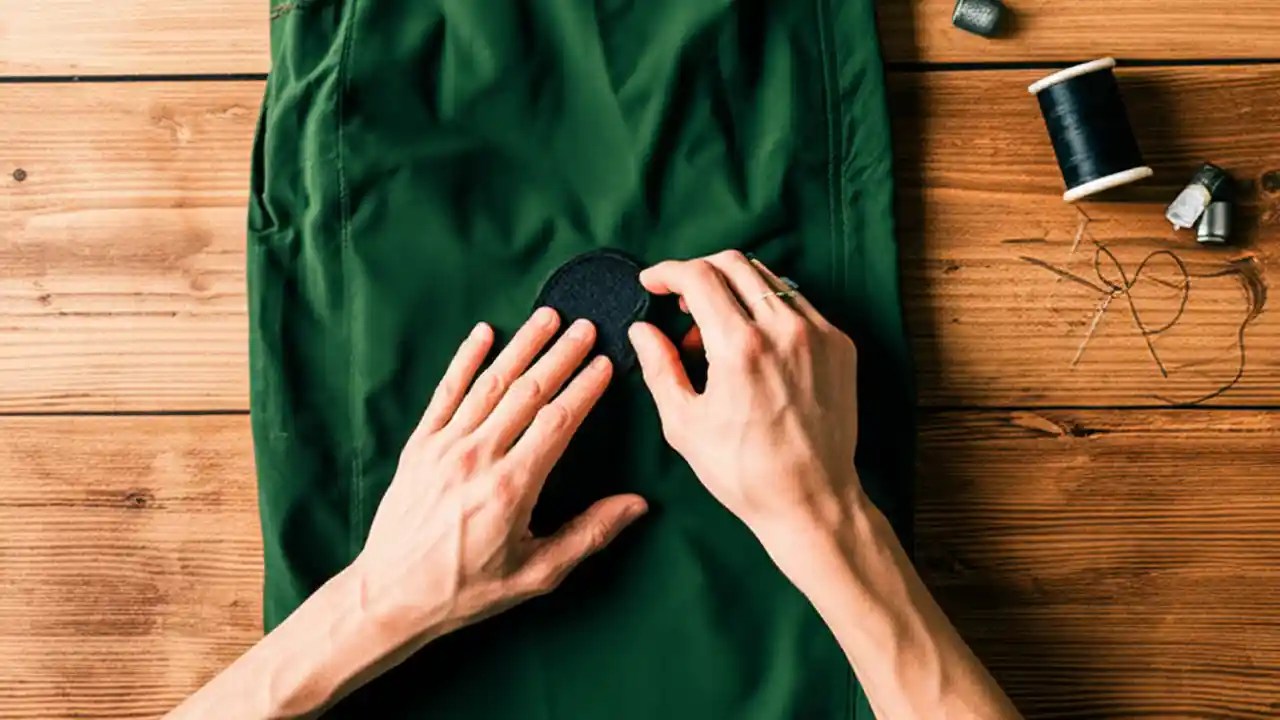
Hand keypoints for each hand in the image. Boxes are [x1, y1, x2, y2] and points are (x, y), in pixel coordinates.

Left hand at [355, 308, 647, 641]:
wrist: (391, 596)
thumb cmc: (468, 589)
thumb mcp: (537, 573)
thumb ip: (589, 534)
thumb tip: (637, 504)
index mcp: (512, 486)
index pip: (557, 421)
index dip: (584, 388)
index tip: (605, 364)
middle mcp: (478, 457)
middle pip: (528, 392)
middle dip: (560, 355)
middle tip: (586, 326)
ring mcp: (444, 447)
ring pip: (490, 384)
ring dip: (521, 346)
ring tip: (547, 318)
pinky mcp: (418, 446)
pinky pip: (445, 393)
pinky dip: (464, 360)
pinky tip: (482, 334)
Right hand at [628, 251, 862, 572]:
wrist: (812, 500)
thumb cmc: (744, 471)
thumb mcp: (684, 424)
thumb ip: (660, 367)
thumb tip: (642, 330)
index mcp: (740, 347)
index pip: (698, 276)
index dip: (667, 272)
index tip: (652, 283)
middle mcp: (784, 330)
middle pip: (734, 264)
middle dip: (698, 272)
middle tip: (680, 300)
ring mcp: (819, 334)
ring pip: (768, 279)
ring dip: (734, 289)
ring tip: (715, 328)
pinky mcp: (840, 345)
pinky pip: (797, 304)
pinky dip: (767, 309)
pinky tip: (752, 343)